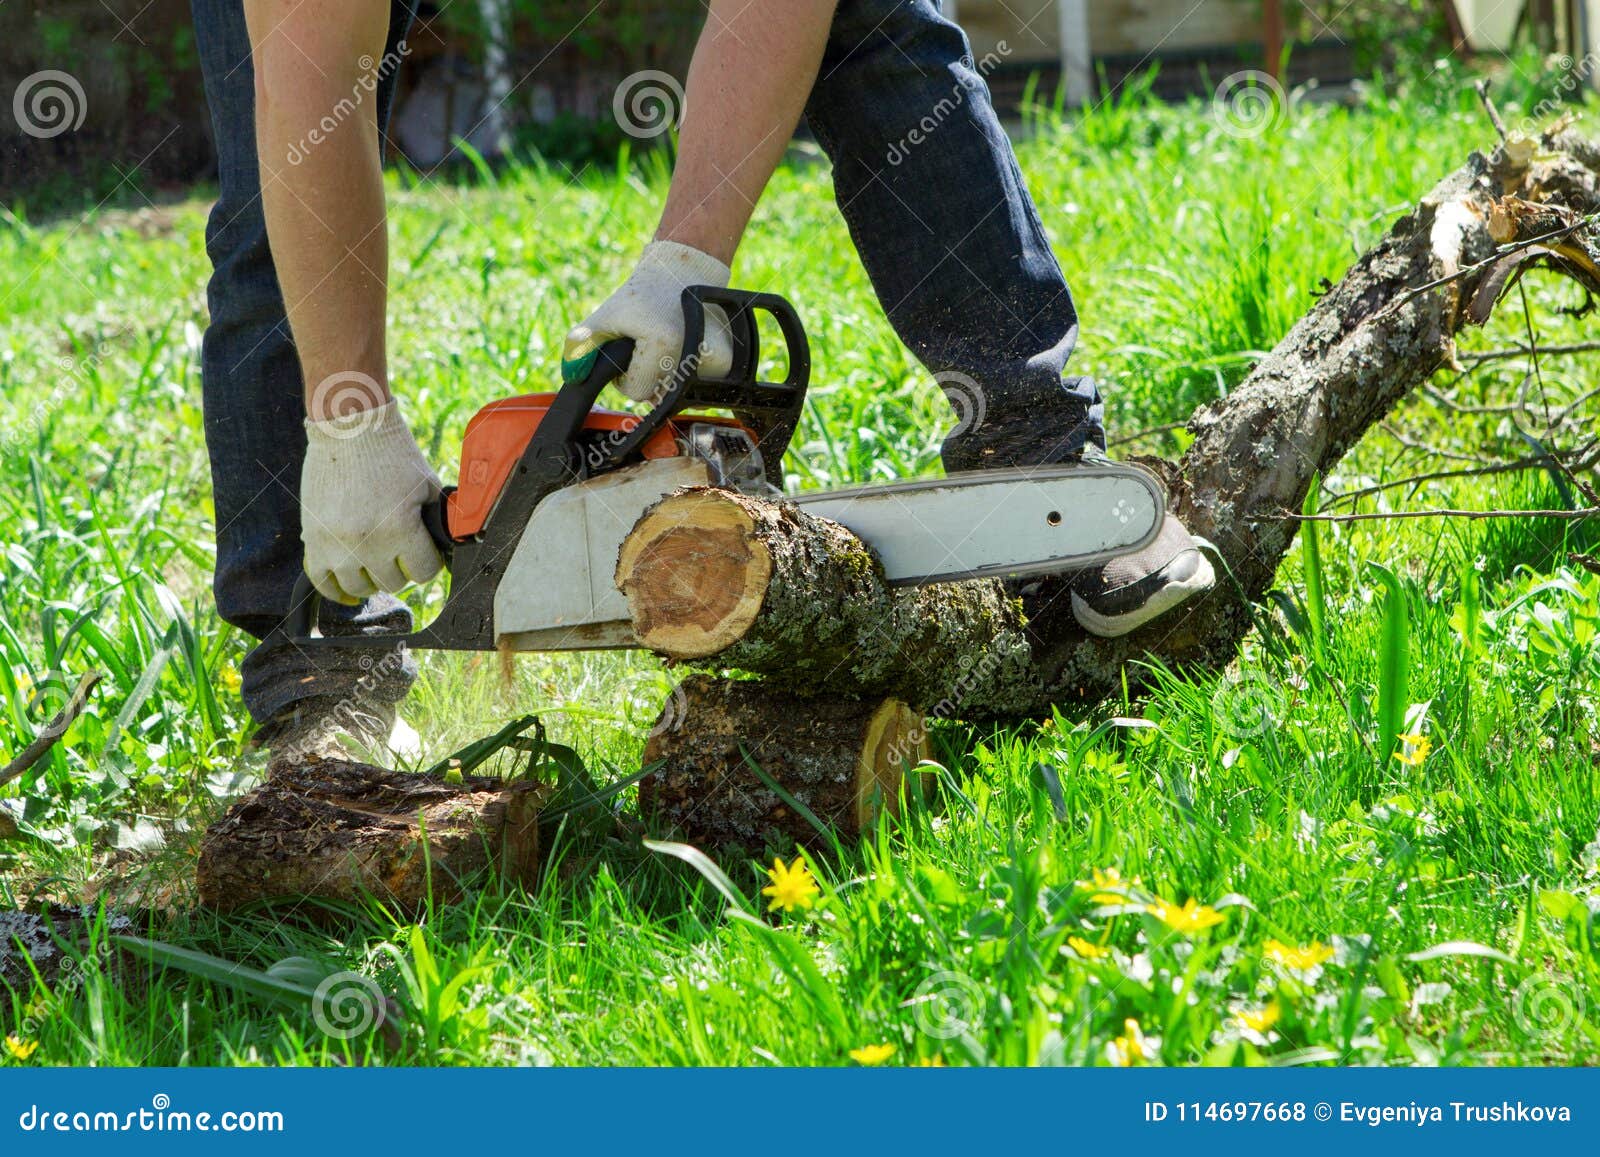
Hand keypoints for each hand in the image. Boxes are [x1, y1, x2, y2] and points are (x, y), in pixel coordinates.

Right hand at [300, 399, 443, 603]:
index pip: (424, 572)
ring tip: (376, 563)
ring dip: (372, 579)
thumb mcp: (428, 485)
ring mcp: (336, 544)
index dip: (428, 562)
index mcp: (400, 528)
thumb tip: (451, 542)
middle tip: (399, 552)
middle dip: (401, 569)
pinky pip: (322, 582)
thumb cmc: (392, 453)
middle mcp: (367, 542)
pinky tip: (348, 589)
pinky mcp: (312, 539)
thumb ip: (439, 518)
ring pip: (360, 589)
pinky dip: (337, 590)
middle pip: (393, 583)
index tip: (424, 552)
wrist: (349, 428)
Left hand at [563, 240, 734, 401]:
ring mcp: (714, 360)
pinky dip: (689, 376)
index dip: (627, 377)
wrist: (683, 274)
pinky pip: (699, 389)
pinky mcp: (727, 362)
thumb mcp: (606, 316)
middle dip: (648, 377)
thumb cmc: (643, 296)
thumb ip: (582, 347)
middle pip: (658, 395)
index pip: (637, 391)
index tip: (630, 356)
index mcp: (664, 343)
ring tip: (669, 346)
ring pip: (679, 394)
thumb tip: (572, 377)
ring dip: (668, 378)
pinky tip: (686, 350)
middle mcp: (693, 354)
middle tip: (649, 348)